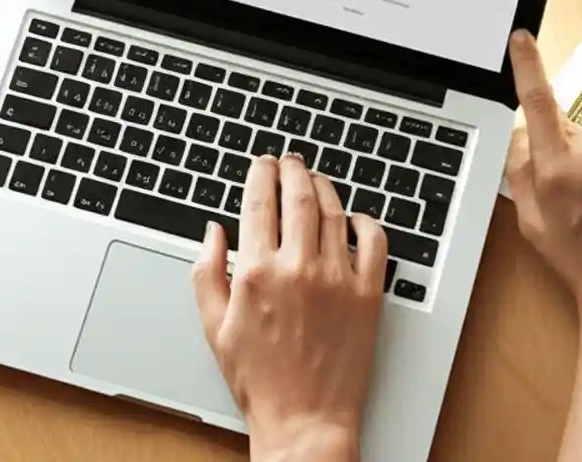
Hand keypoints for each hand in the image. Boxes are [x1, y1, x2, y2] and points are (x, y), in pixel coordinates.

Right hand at [193, 154, 387, 461]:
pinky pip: (375, 243)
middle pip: (299, 196)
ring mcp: (338, 279)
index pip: (260, 202)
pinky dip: (366, 222)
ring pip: (335, 212)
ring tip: (316, 180)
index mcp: (257, 273)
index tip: (262, 164)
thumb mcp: (214, 327)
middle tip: (290, 160)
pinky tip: (356, 219)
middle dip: (293, 170)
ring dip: (324, 187)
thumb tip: (212, 231)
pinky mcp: (368, 294)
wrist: (305, 420)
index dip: (261, 174)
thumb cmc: (259, 381)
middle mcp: (299, 268)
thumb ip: (206, 272)